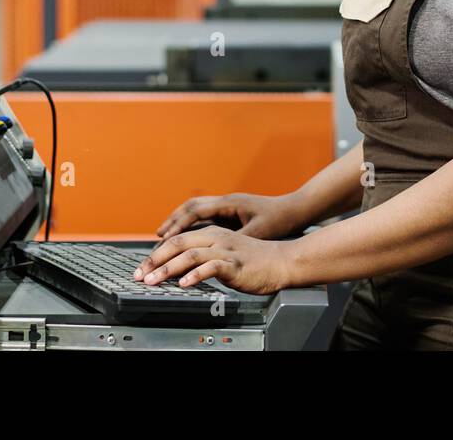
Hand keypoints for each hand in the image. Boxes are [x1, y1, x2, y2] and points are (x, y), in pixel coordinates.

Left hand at [132, 226, 298, 295]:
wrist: (283, 262)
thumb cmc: (254, 262)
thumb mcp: (225, 254)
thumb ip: (205, 257)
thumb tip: (179, 269)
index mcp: (212, 234)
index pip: (177, 240)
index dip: (157, 254)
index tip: (142, 268)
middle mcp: (216, 238)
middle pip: (178, 244)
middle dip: (155, 260)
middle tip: (139, 274)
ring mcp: (226, 250)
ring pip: (190, 255)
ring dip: (167, 269)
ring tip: (152, 281)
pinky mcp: (235, 264)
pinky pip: (211, 267)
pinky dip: (195, 275)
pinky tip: (183, 284)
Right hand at [155, 192, 304, 240]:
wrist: (295, 210)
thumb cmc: (279, 220)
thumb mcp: (258, 232)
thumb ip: (237, 240)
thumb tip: (218, 250)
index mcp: (229, 204)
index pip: (196, 210)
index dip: (178, 224)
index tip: (164, 237)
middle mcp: (225, 202)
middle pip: (190, 207)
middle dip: (172, 220)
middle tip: (157, 236)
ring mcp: (227, 206)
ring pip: (196, 210)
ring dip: (180, 221)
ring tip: (165, 236)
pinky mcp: (231, 213)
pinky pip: (205, 216)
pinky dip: (192, 226)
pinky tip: (187, 238)